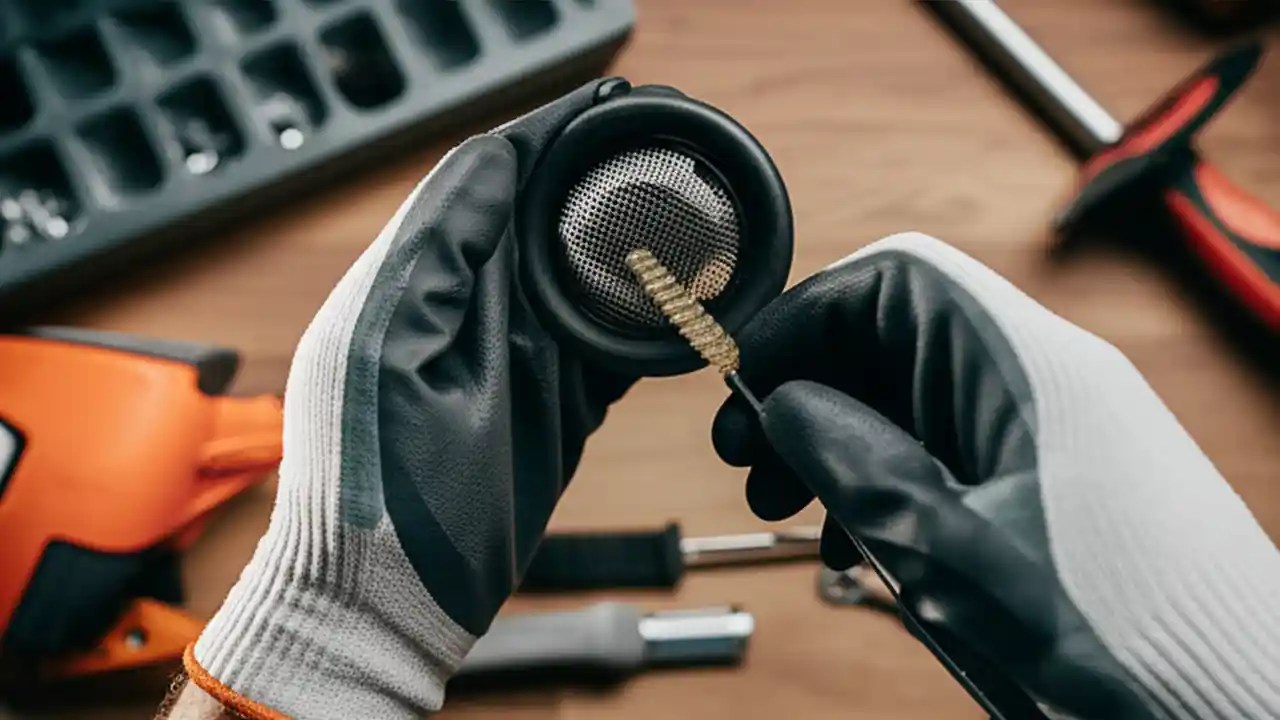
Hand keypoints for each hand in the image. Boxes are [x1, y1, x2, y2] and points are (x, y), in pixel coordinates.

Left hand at [187, 83, 631, 718]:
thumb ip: (444, 251)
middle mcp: (456, 309)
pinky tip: (670, 307)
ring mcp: (501, 357)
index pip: (485, 177)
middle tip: (661, 153)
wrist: (386, 606)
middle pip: (538, 218)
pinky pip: (599, 342)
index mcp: (410, 283)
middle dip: (597, 180)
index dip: (548, 134)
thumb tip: (495, 158)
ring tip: (680, 219)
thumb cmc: (379, 499)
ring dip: (625, 249)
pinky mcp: (539, 402)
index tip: (610, 104)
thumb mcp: (398, 356)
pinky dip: (636, 323)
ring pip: (575, 277)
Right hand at [713, 232, 1279, 718]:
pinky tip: (856, 537)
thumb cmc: (1117, 630)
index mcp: (1026, 364)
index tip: (745, 379)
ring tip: (792, 507)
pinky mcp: (1045, 476)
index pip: (894, 280)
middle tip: (752, 463)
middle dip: (807, 390)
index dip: (804, 316)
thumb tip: (783, 405)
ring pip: (909, 398)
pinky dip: (883, 480)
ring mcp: (1044, 427)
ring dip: (837, 441)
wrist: (1232, 701)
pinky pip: (941, 450)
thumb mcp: (950, 546)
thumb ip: (854, 462)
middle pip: (893, 339)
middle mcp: (1037, 378)